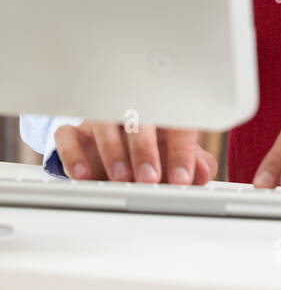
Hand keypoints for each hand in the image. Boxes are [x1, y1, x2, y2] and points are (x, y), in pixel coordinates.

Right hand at [53, 121, 217, 184]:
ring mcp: (102, 119)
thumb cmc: (155, 141)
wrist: (118, 136)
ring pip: (103, 124)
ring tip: (122, 178)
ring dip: (113, 152)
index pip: (176, 125)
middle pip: (138, 119)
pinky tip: (84, 174)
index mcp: (163, 111)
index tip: (182, 178)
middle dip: (144, 150)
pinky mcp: (75, 131)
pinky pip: (68, 136)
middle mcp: (132, 111)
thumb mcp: (178, 151)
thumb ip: (195, 162)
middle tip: (150, 177)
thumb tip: (203, 172)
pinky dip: (74, 155)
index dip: (181, 152)